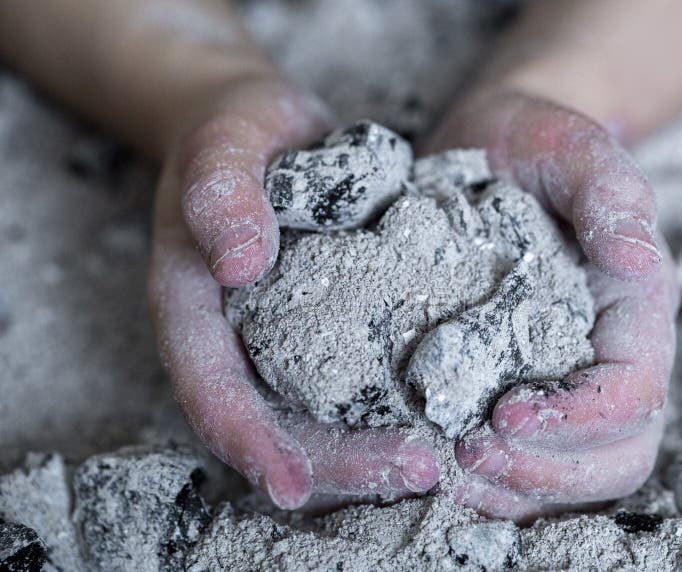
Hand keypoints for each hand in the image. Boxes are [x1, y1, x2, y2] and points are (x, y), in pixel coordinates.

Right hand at [148, 75, 438, 509]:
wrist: (263, 128)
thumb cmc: (235, 134)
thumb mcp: (222, 144)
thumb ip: (219, 192)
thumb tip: (238, 262)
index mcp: (194, 312)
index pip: (214, 395)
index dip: (251, 445)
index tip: (296, 486)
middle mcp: (237, 341)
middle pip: (278, 427)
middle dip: (340, 464)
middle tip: (419, 471)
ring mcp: (283, 339)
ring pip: (319, 418)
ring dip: (374, 450)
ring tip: (443, 460)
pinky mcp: (326, 328)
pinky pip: (354, 382)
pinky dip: (393, 407)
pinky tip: (449, 412)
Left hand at [428, 90, 679, 522]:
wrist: (492, 148)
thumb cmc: (536, 140)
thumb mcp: (571, 146)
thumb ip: (610, 195)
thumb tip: (641, 261)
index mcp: (630, 311)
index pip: (631, 395)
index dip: (576, 420)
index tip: (504, 415)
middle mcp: (602, 356)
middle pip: (612, 457)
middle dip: (544, 470)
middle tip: (468, 453)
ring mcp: (560, 376)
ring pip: (569, 474)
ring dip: (512, 487)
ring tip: (448, 468)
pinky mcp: (514, 382)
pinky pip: (518, 459)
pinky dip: (485, 478)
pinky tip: (437, 463)